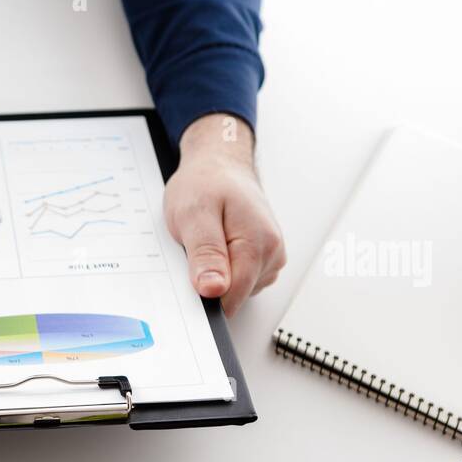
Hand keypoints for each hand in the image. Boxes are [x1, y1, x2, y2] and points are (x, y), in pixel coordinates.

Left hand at [164, 114, 285, 315]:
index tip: (189, 277)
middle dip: (209, 281)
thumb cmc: (206, 183)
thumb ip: (205, 254)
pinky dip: (222, 269)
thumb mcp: (194, 215)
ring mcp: (270, 258)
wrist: (219, 164)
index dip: (204, 294)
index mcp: (259, 244)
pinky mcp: (263, 260)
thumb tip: (213, 289)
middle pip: (234, 296)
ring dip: (215, 274)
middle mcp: (272, 253)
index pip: (231, 298)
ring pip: (235, 291)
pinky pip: (238, 281)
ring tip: (206, 241)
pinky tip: (216, 246)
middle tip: (194, 247)